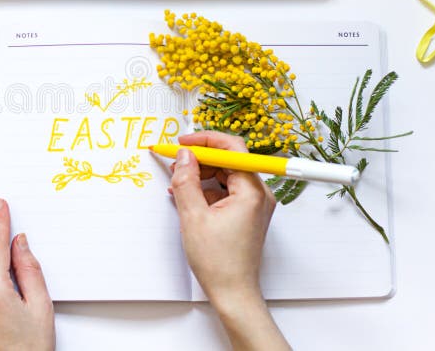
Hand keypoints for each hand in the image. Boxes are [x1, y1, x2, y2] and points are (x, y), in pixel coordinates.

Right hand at [170, 131, 288, 350]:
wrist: (233, 293)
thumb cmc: (219, 262)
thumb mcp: (193, 216)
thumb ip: (186, 180)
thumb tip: (183, 156)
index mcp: (251, 192)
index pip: (232, 148)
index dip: (205, 140)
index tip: (182, 143)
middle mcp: (259, 194)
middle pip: (230, 160)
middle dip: (201, 158)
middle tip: (176, 160)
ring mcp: (254, 204)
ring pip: (227, 175)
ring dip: (202, 174)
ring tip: (178, 182)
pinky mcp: (247, 213)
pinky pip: (227, 190)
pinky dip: (207, 189)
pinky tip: (188, 197)